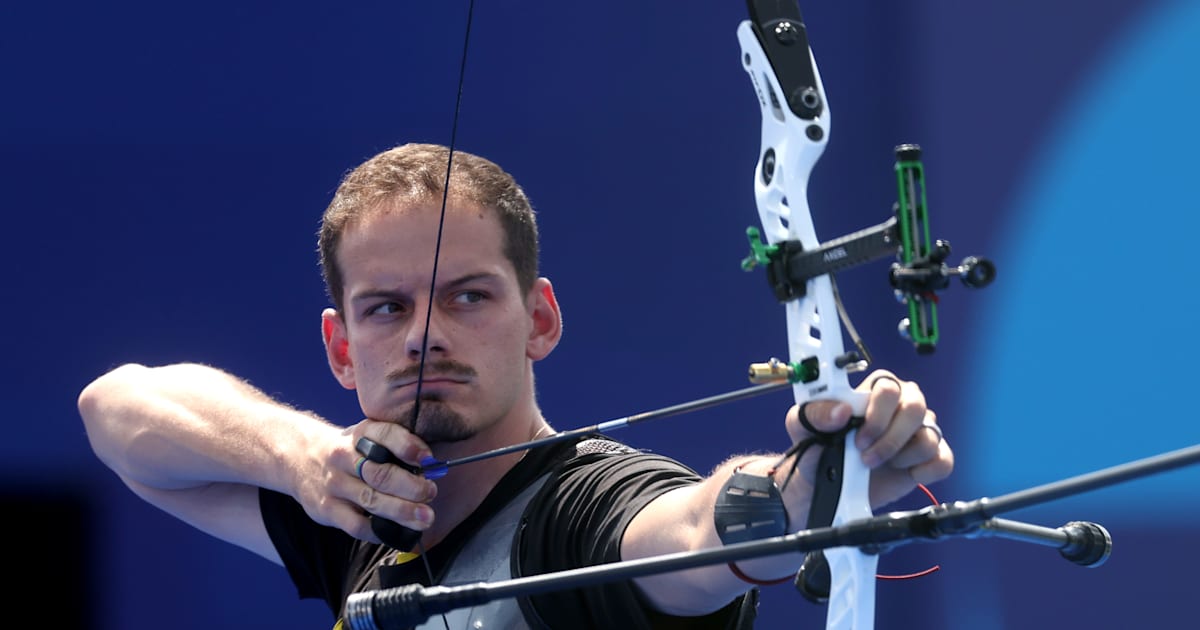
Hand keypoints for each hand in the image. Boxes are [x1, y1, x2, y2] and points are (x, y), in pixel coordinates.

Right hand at [294, 419, 437, 541]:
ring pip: (371, 500)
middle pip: (380, 473)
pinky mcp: (326, 509)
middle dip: (411, 486)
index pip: (385, 434)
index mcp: (359, 434)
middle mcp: (344, 456)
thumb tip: (431, 467)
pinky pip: (356, 525)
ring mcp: (334, 484)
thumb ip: (394, 448)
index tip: (429, 460)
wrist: (300, 458)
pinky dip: (380, 531)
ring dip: (402, 511)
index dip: (409, 446)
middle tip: (431, 493)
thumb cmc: (347, 451)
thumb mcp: (365, 437)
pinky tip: (398, 532)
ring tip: (425, 517)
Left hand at [784, 369, 952, 507]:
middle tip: (866, 457)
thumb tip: (842, 411)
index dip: (877, 414)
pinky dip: (923, 471)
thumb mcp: (803, 425)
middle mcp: (901, 405)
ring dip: (901, 457)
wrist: (824, 485)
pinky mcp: (930, 457)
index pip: (889, 387)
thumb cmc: (816, 447)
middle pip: (916, 408)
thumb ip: (817, 412)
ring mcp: (919, 431)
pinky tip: (903, 473)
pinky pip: (944, 460)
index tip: (858, 438)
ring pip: (930, 437)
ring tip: (877, 465)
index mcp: (873, 390)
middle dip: (890, 439)